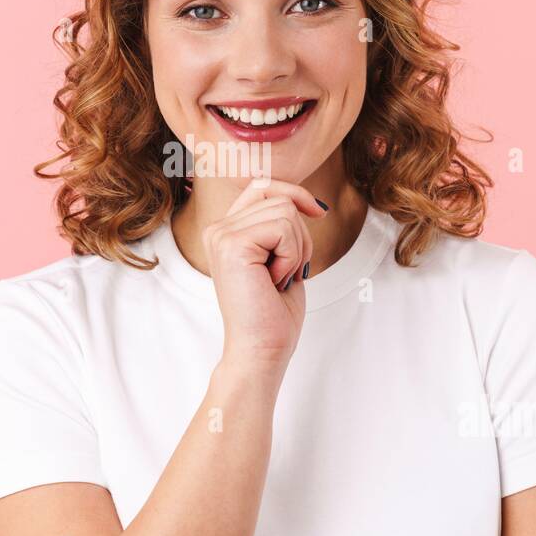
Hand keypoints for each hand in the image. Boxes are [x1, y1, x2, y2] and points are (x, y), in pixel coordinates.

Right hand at [203, 178, 327, 380]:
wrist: (261, 350)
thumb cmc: (273, 314)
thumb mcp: (281, 259)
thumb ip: (281, 227)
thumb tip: (305, 200)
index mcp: (225, 231)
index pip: (262, 186)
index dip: (294, 193)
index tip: (318, 212)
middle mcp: (217, 229)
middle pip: (279, 197)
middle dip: (300, 235)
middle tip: (287, 272)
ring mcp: (221, 234)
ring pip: (285, 210)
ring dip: (297, 249)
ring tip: (278, 278)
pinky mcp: (232, 244)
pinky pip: (283, 228)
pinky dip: (292, 256)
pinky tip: (275, 280)